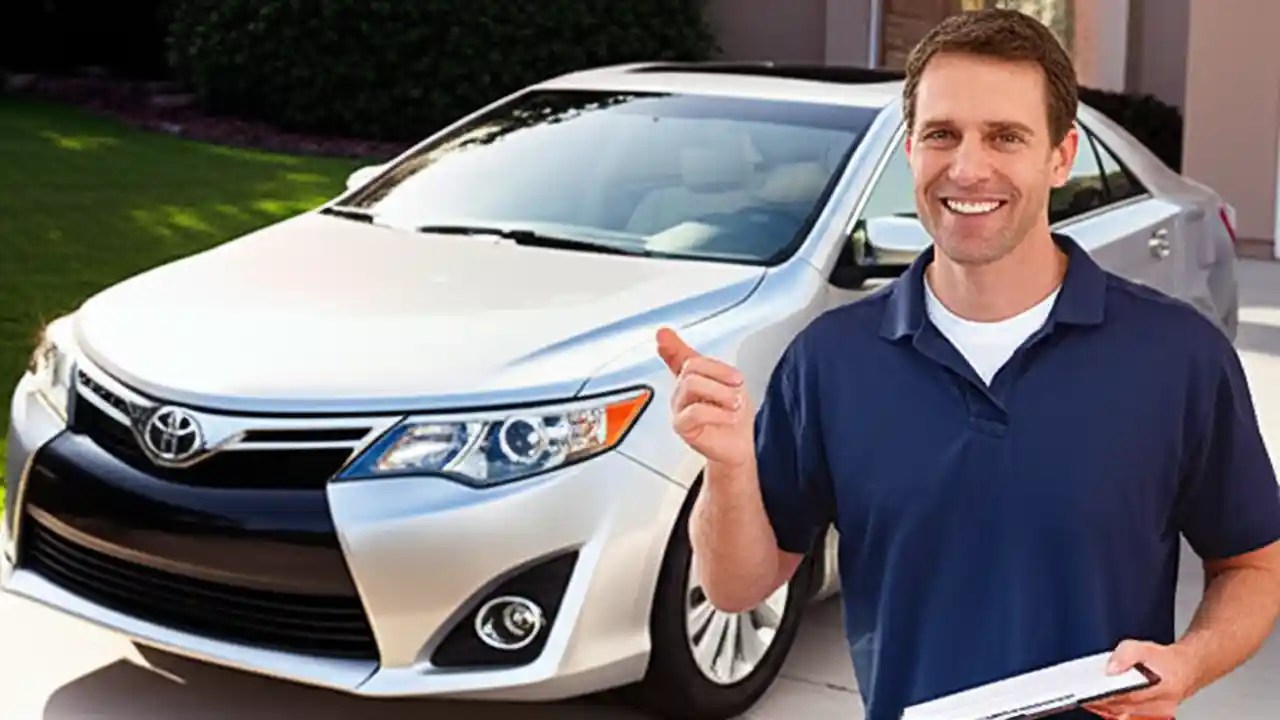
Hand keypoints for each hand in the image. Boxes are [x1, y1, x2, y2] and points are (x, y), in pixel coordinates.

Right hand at [655, 327, 753, 467]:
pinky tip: (729, 416)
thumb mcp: (727, 382)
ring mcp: (679, 408)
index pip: (677, 358)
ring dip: (721, 392)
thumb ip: (709, 363)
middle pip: (690, 368)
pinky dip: (718, 412)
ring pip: (691, 385)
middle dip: (719, 374)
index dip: (670, 346)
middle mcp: (682, 392)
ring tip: (735, 404)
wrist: (740, 446)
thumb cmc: (733, 415)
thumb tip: (682, 342)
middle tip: (738, 385)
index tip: (663, 335)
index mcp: (692, 378)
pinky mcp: (682, 427)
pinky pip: (695, 411)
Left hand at [1082, 640, 1198, 719]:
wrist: (1187, 668)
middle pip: (1125, 708)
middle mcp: (1160, 704)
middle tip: (1082, 697)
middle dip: (1101, 703)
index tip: (1089, 694)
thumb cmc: (1166, 660)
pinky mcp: (1152, 714)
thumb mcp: (1144, 647)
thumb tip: (1110, 668)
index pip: (1129, 696)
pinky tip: (1100, 703)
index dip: (1107, 696)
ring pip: (1126, 714)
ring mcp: (1157, 712)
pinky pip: (1129, 715)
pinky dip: (1113, 710)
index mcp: (1161, 687)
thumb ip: (1125, 654)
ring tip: (1087, 700)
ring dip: (1105, 708)